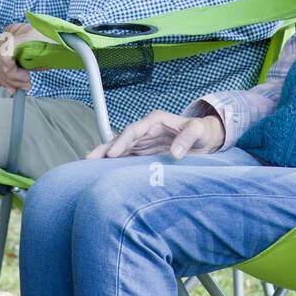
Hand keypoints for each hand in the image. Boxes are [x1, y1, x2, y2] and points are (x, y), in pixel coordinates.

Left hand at [0, 22, 48, 94]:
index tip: (13, 89)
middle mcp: (10, 31)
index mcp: (11, 36)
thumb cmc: (52, 50)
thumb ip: (7, 74)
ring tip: (27, 81)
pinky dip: (12, 72)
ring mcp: (14, 32)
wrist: (68, 41)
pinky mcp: (17, 36)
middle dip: (7, 79)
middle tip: (23, 85)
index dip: (1, 77)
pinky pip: (4, 58)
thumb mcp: (28, 66)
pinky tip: (25, 76)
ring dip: (12, 78)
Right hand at [86, 109, 225, 159]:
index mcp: (155, 121)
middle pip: (122, 139)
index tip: (112, 153)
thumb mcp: (199, 131)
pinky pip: (128, 158)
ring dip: (106, 157)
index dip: (122, 141)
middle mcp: (146, 130)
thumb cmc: (202, 131)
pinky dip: (116, 165)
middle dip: (105, 148)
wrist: (206, 138)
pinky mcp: (145, 153)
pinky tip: (104, 174)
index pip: (134, 130)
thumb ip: (187, 138)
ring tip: (88, 168)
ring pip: (121, 149)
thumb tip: (174, 153)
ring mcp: (144, 142)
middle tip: (88, 159)